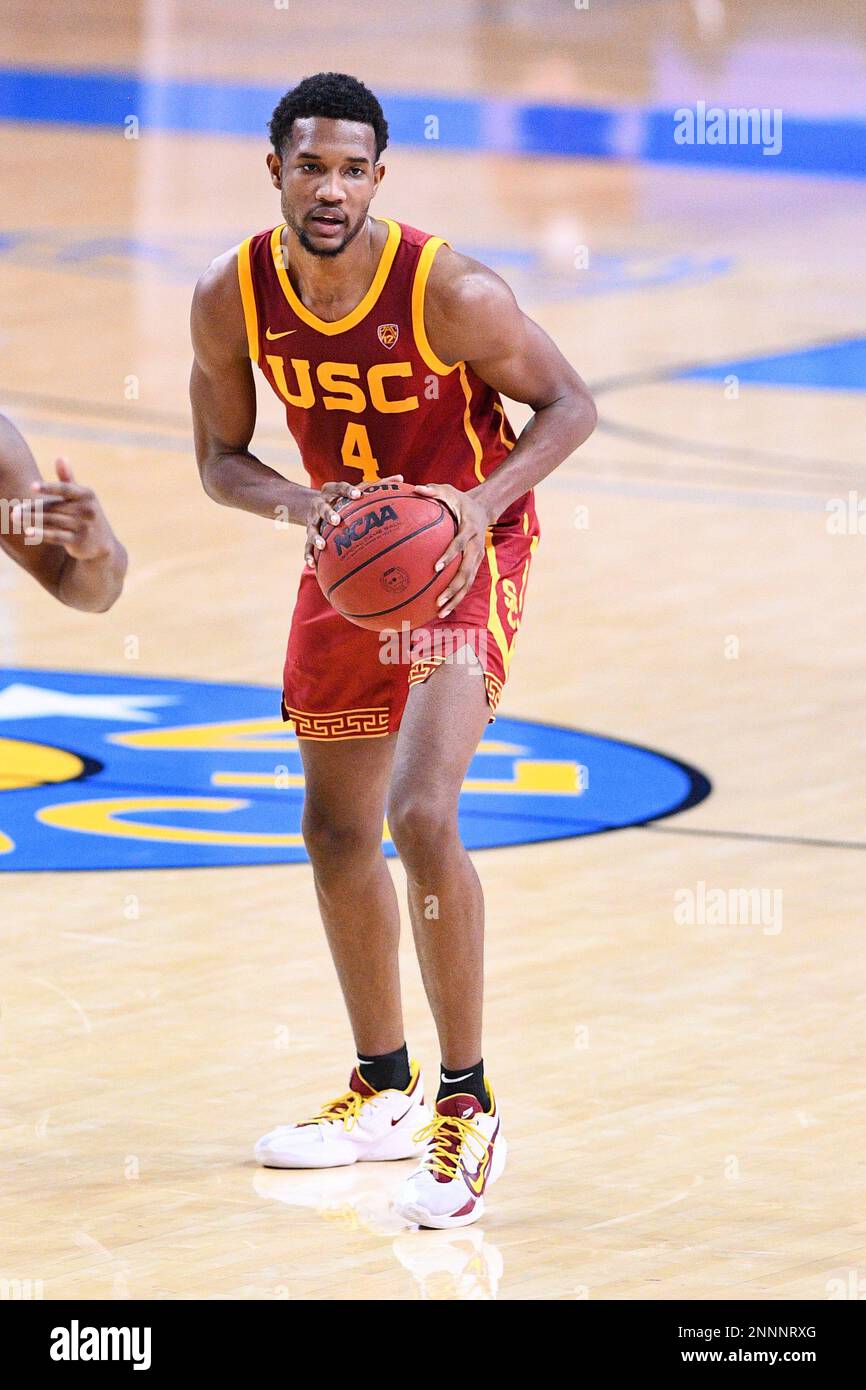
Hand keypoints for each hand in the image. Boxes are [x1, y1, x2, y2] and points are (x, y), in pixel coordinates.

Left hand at [20, 460, 117, 559]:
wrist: (103, 543)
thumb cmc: (86, 515)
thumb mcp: (82, 497)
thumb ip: (68, 480)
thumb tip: (60, 457)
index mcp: (87, 494)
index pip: (65, 489)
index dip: (49, 488)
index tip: (32, 486)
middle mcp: (87, 509)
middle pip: (53, 507)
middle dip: (32, 508)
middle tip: (14, 510)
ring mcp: (83, 526)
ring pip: (52, 521)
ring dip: (32, 519)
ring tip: (15, 517)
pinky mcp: (79, 541)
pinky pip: (56, 536)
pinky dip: (41, 534)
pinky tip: (28, 532)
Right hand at [303, 475, 403, 567]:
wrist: (311, 504)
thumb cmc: (342, 498)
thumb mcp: (355, 489)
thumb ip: (377, 485)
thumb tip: (401, 477)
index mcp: (331, 492)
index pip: (339, 488)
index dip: (348, 491)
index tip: (358, 495)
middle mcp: (319, 504)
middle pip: (322, 508)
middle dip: (328, 514)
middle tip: (337, 521)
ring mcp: (312, 520)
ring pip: (312, 528)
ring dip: (316, 537)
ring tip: (322, 546)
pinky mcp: (308, 533)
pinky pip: (306, 546)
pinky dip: (308, 555)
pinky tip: (312, 565)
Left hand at [414, 482, 489, 616]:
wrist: (484, 508)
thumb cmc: (460, 500)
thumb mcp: (448, 490)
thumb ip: (433, 491)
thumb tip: (416, 488)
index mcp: (468, 530)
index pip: (459, 544)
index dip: (449, 555)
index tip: (436, 567)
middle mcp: (475, 547)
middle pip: (466, 572)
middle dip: (453, 588)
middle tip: (438, 601)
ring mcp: (477, 558)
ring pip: (468, 582)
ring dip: (455, 598)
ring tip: (440, 612)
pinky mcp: (475, 564)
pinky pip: (466, 583)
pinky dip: (457, 597)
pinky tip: (442, 609)